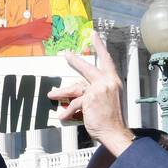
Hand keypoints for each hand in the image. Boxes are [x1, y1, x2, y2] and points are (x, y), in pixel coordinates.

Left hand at [47, 30, 133, 155]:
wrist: (115, 132)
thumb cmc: (112, 119)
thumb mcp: (107, 100)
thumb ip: (96, 91)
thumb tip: (80, 90)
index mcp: (113, 81)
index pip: (106, 60)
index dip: (100, 47)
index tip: (95, 35)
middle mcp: (107, 82)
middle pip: (87, 68)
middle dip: (75, 61)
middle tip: (67, 54)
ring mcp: (98, 90)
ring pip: (75, 87)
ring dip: (62, 91)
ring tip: (52, 93)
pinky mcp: (89, 99)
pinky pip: (74, 103)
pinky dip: (67, 111)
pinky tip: (63, 116)